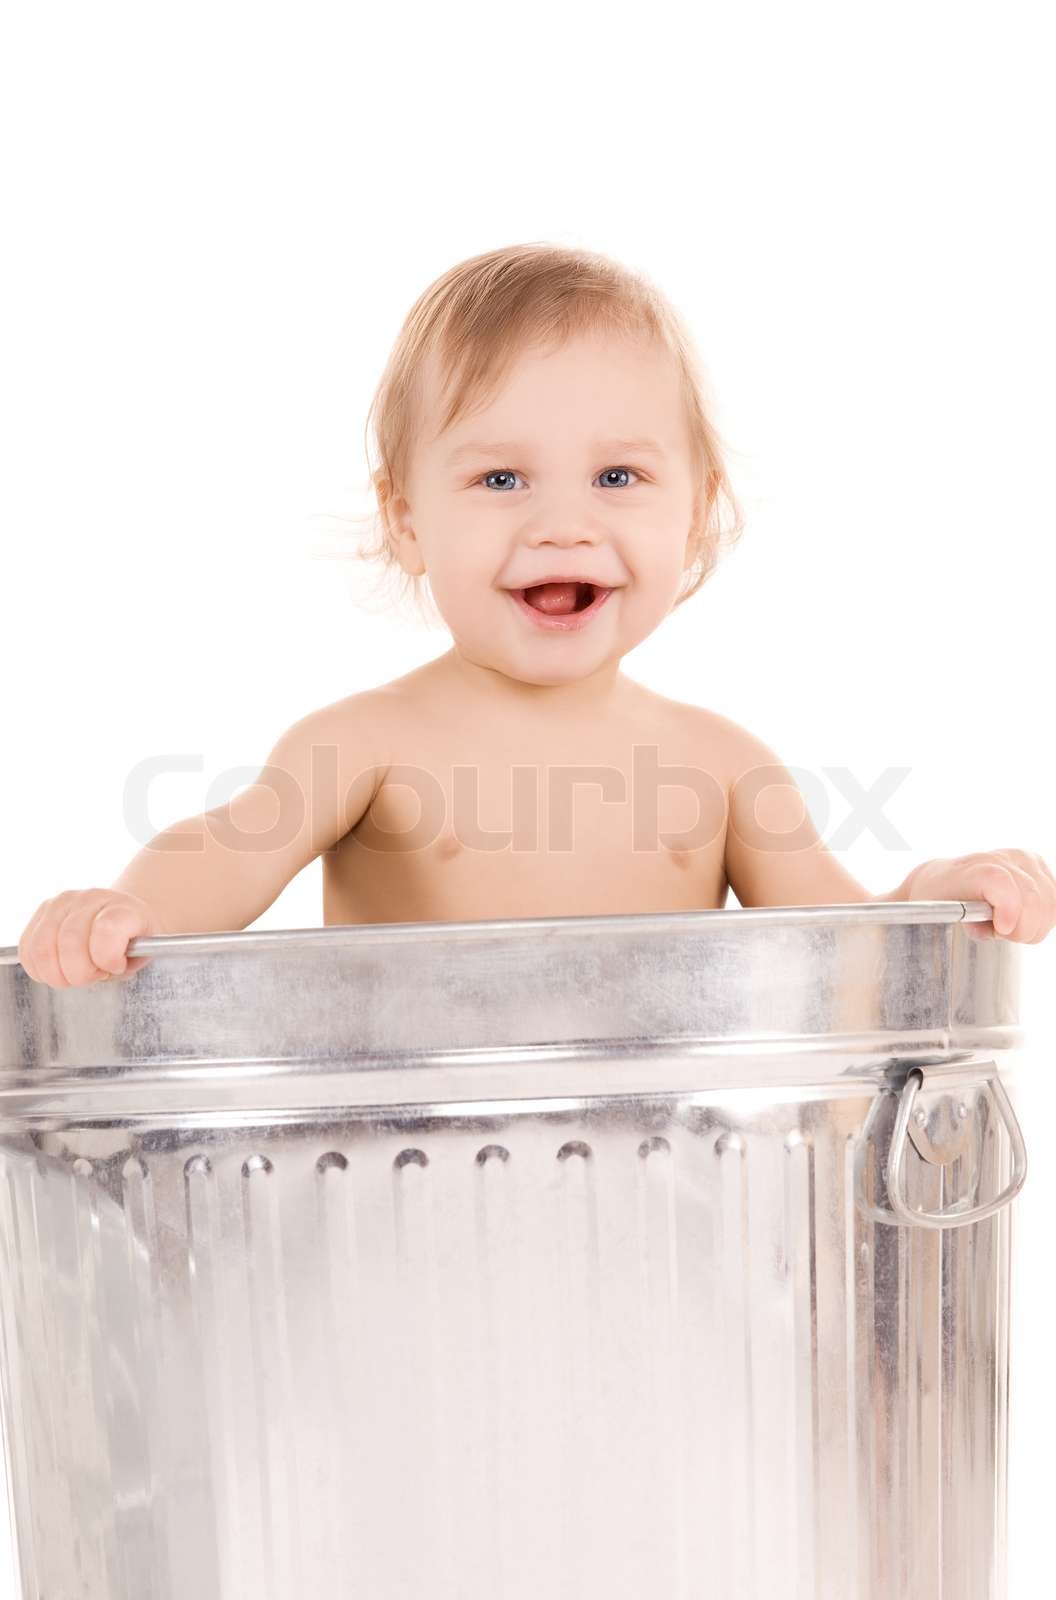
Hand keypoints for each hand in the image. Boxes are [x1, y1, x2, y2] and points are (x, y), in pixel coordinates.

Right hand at [17, 889, 160, 987]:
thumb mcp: (144, 953)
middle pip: (70, 945)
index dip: (108, 960)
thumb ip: (127, 962)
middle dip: (81, 974)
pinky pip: (28, 951)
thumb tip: (104, 967)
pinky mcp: (40, 913)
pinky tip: (59, 969)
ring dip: (58, 974)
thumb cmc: (132, 938)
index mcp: (121, 908)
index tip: (116, 966)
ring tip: (76, 972)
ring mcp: (60, 904)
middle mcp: (88, 899)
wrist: (122, 915)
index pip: (107, 931)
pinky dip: (40, 969)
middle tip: (95, 974)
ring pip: (43, 950)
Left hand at [903, 849, 1055, 942]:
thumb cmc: (938, 899)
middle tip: (997, 929)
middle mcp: (1001, 858)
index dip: (1008, 909)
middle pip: (1033, 902)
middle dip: (1019, 930)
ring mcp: (1023, 860)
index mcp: (970, 870)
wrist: (942, 880)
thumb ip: (965, 923)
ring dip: (1032, 925)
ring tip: (1006, 922)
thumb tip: (992, 927)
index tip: (1002, 928)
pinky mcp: (1039, 866)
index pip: (1000, 882)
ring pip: (1049, 906)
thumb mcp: (937, 915)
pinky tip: (1021, 915)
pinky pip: (1055, 904)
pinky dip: (1042, 918)